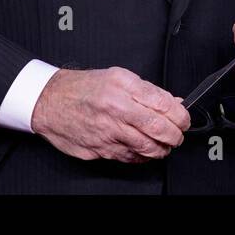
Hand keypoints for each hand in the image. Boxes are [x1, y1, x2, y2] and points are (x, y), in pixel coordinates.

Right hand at [31, 66, 190, 162]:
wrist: (49, 101)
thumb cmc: (84, 87)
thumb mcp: (118, 77)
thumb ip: (147, 90)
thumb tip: (173, 102)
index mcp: (122, 88)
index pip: (162, 104)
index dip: (180, 115)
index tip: (185, 119)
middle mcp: (115, 110)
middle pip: (157, 128)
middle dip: (175, 135)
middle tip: (179, 135)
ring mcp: (106, 132)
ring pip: (145, 147)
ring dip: (161, 149)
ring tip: (165, 144)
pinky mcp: (98, 149)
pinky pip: (127, 157)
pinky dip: (141, 156)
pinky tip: (144, 150)